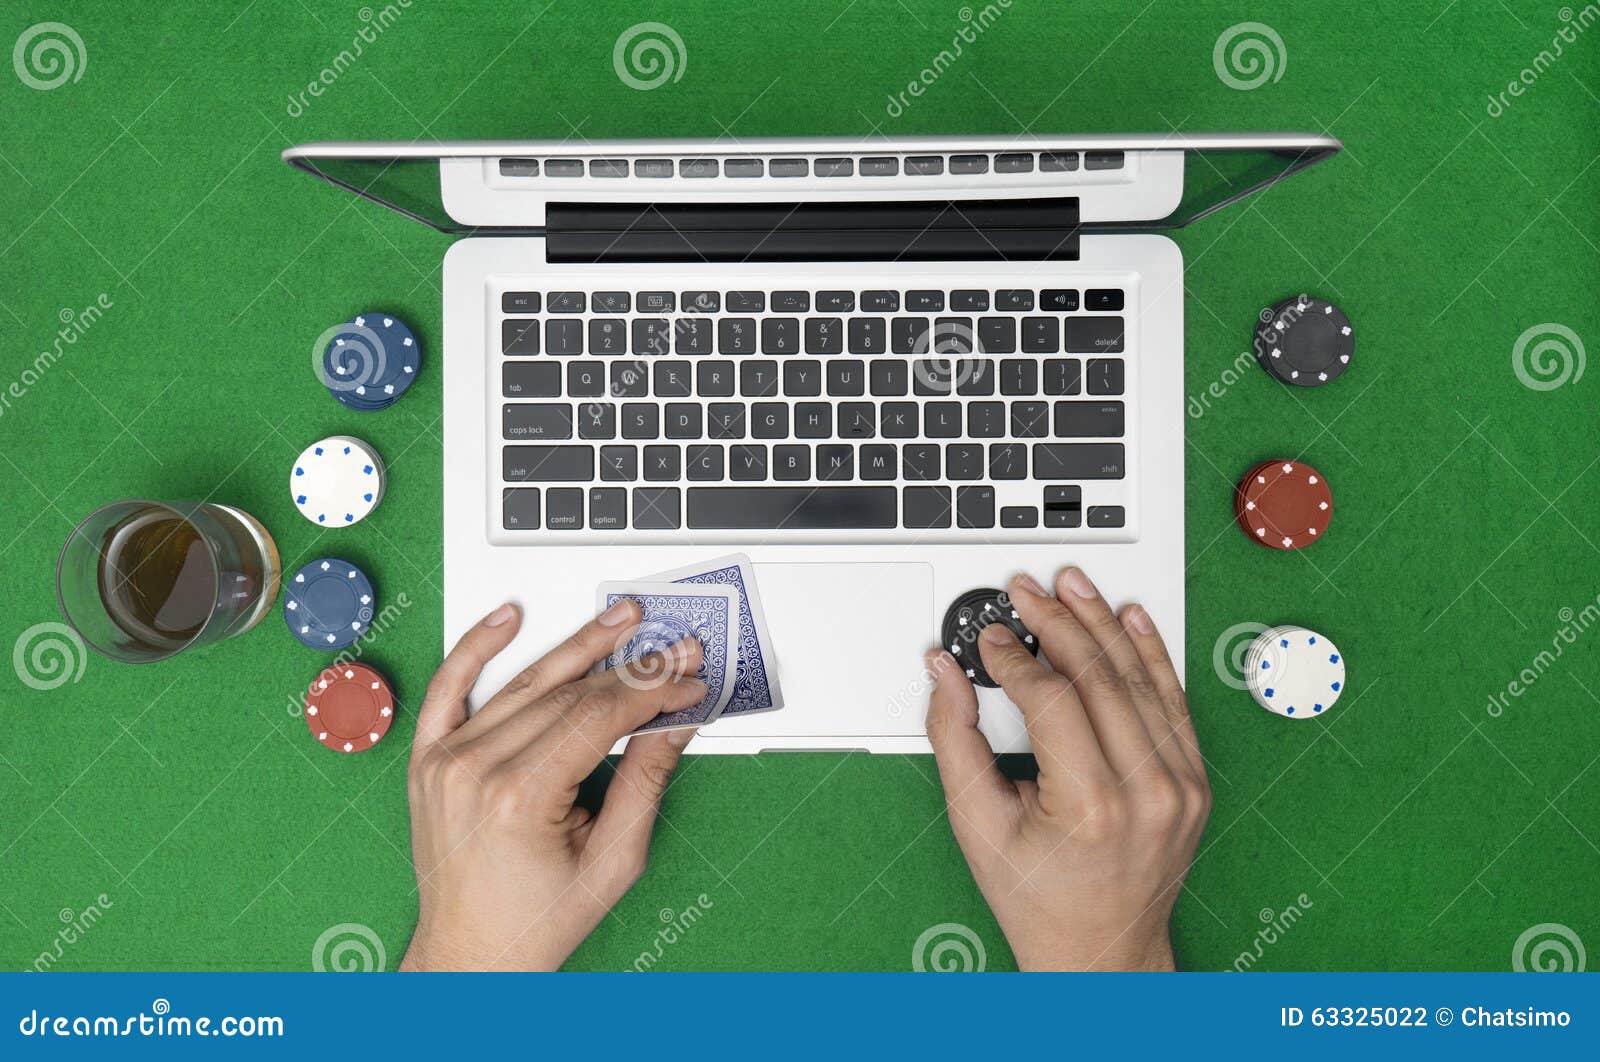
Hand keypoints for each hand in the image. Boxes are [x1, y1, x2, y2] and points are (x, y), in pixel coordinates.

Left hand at [400, 600, 705, 970]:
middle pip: (568, 695)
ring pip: (524, 684)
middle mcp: (473, 770)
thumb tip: (673, 722)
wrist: (470, 956)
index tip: (688, 681)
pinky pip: (448, 688)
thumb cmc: (535, 922)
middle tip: (674, 650)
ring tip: (620, 618)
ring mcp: (444, 760)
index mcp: (518, 797)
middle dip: (631, 670)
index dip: (651, 692)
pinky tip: (508, 618)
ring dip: (578, 645)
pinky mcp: (428, 759)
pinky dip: (476, 648)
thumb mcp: (612, 862)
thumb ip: (644, 784)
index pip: (598, 717)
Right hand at [925, 567, 1210, 970]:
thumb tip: (944, 672)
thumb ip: (954, 740)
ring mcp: (1179, 786)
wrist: (1102, 952)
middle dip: (1059, 622)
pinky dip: (1151, 654)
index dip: (1015, 658)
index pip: (1051, 699)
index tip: (991, 637)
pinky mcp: (1193, 781)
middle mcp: (1146, 792)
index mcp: (1090, 806)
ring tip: (1073, 586)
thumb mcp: (977, 826)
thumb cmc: (1038, 898)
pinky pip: (1174, 701)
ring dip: (1104, 623)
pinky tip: (1129, 618)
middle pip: (1100, 678)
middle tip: (1029, 589)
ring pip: (1141, 679)